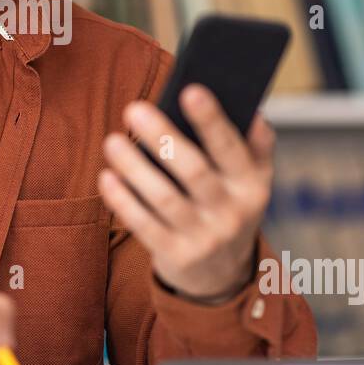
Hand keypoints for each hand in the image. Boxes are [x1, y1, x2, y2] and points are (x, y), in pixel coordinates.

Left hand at [98, 84, 274, 301]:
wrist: (224, 274)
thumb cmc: (230, 205)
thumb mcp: (253, 179)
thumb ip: (256, 144)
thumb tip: (250, 109)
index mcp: (252, 185)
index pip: (231, 148)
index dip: (212, 120)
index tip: (190, 90)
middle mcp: (232, 212)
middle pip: (194, 171)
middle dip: (163, 138)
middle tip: (133, 109)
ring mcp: (204, 238)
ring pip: (164, 198)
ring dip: (134, 168)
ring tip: (112, 141)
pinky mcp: (176, 256)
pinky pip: (145, 226)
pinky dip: (124, 201)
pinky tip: (107, 177)